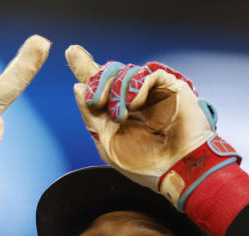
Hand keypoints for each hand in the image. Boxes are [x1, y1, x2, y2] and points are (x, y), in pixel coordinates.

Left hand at [64, 46, 229, 205]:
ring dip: (116, 91)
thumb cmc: (144, 164)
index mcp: (118, 111)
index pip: (100, 84)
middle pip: (110, 72)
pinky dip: (137, 86)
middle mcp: (134, 98)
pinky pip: (148, 74)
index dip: (85, 67)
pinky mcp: (170, 87)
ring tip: (120, 115)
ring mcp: (152, 92)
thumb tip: (78, 87)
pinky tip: (135, 104)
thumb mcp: (106, 142)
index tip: (71, 52)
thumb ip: (91, 116)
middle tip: (96, 103)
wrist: (177, 171)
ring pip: (126, 72)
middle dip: (98, 83)